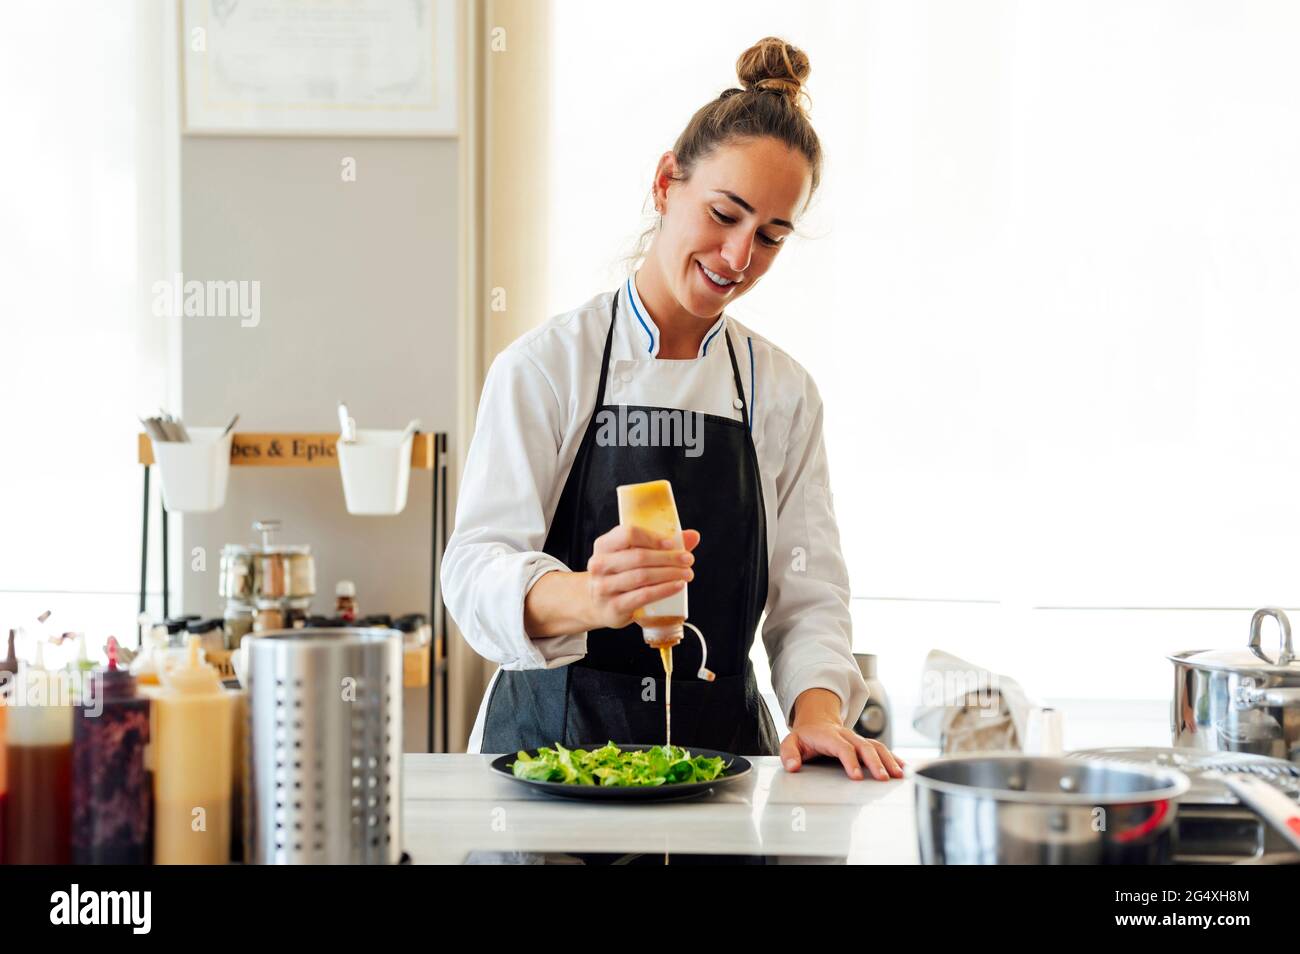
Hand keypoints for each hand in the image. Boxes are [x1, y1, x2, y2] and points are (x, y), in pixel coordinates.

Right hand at [584, 525, 700, 629]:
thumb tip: (693, 536)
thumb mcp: (632, 556)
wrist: (599, 605)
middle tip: (688, 560)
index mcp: (604, 545)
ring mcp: (604, 587)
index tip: (672, 544)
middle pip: (638, 556)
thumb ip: (661, 545)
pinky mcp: (614, 607)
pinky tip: (677, 586)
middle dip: (668, 557)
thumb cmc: (621, 575)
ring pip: (642, 576)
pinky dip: (663, 590)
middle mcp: (600, 565)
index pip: (628, 534)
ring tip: (687, 574)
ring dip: (669, 574)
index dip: (653, 538)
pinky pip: (643, 596)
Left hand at [781, 688, 905, 780]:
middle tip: (883, 778)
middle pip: (864, 746)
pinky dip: (893, 758)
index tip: (857, 777)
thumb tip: (793, 767)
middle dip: (875, 762)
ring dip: (889, 760)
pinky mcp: (865, 743)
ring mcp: (857, 738)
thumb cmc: (806, 736)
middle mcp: (847, 736)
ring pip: (876, 746)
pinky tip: (902, 768)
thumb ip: (789, 753)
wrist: (816, 721)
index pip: (842, 748)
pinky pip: (882, 748)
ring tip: (898, 775)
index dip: (850, 761)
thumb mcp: (791, 742)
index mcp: (829, 736)